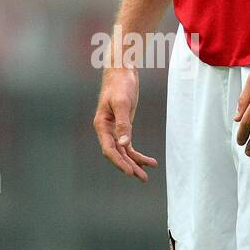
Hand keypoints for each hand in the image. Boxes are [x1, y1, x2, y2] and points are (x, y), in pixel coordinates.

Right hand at [93, 66, 157, 180]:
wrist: (122, 71)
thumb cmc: (119, 84)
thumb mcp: (122, 103)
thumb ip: (123, 124)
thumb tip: (124, 144)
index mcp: (101, 125)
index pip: (109, 149)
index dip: (119, 162)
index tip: (130, 171)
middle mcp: (106, 130)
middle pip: (117, 154)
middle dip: (129, 166)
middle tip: (142, 178)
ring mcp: (114, 129)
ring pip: (123, 152)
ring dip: (134, 163)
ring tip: (146, 176)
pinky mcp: (123, 126)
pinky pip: (128, 145)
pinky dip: (137, 154)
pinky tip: (148, 161)